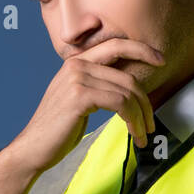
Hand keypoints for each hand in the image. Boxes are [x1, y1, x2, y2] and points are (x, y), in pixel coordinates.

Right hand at [0, 37, 164, 193]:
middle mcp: (76, 65)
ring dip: (141, 116)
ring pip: (127, 92)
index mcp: (75, 62)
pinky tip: (134, 134)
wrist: (33, 148)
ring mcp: (77, 79)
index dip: (141, 49)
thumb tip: (129, 86)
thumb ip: (97, 85)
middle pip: (127, 76)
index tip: (161, 61)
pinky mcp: (80, 96)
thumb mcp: (78, 99)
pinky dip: (133, 120)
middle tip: (151, 122)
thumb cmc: (57, 129)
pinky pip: (120, 103)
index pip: (115, 45)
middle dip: (146, 101)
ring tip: (143, 134)